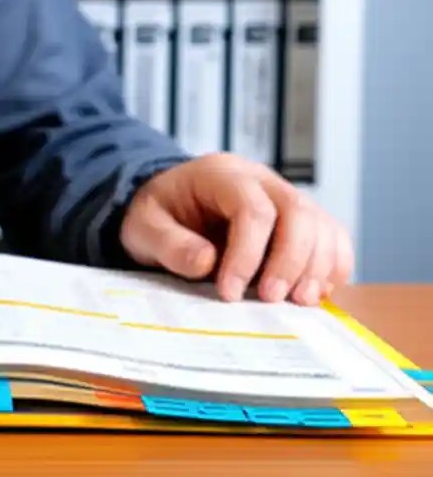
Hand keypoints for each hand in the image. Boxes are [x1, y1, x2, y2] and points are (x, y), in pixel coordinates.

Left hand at [119, 153, 353, 305]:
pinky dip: (332, 266)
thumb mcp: (143, 227)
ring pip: (322, 224)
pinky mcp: (300, 221)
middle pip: (297, 212)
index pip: (252, 209)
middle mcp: (261, 180)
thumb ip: (168, 244)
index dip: (247, 254)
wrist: (168, 207)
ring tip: (298, 302)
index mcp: (221, 174)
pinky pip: (332, 237)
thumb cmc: (157, 216)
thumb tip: (206, 262)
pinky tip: (314, 292)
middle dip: (290, 261)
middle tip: (270, 299)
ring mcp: (285, 197)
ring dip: (317, 267)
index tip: (229, 292)